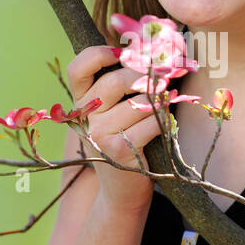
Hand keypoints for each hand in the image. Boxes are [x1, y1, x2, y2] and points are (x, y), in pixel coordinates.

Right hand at [65, 44, 166, 212]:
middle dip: (146, 76)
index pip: (79, 67)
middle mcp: (85, 117)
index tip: (122, 53)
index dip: (100, 54)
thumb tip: (150, 53)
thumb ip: (120, 85)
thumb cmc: (124, 143)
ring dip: (160, 101)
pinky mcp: (118, 151)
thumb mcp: (113, 113)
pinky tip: (165, 126)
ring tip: (164, 104)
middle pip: (117, 79)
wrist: (121, 191)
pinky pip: (153, 122)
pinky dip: (165, 122)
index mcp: (80, 103)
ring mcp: (99, 135)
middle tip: (166, 76)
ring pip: (140, 101)